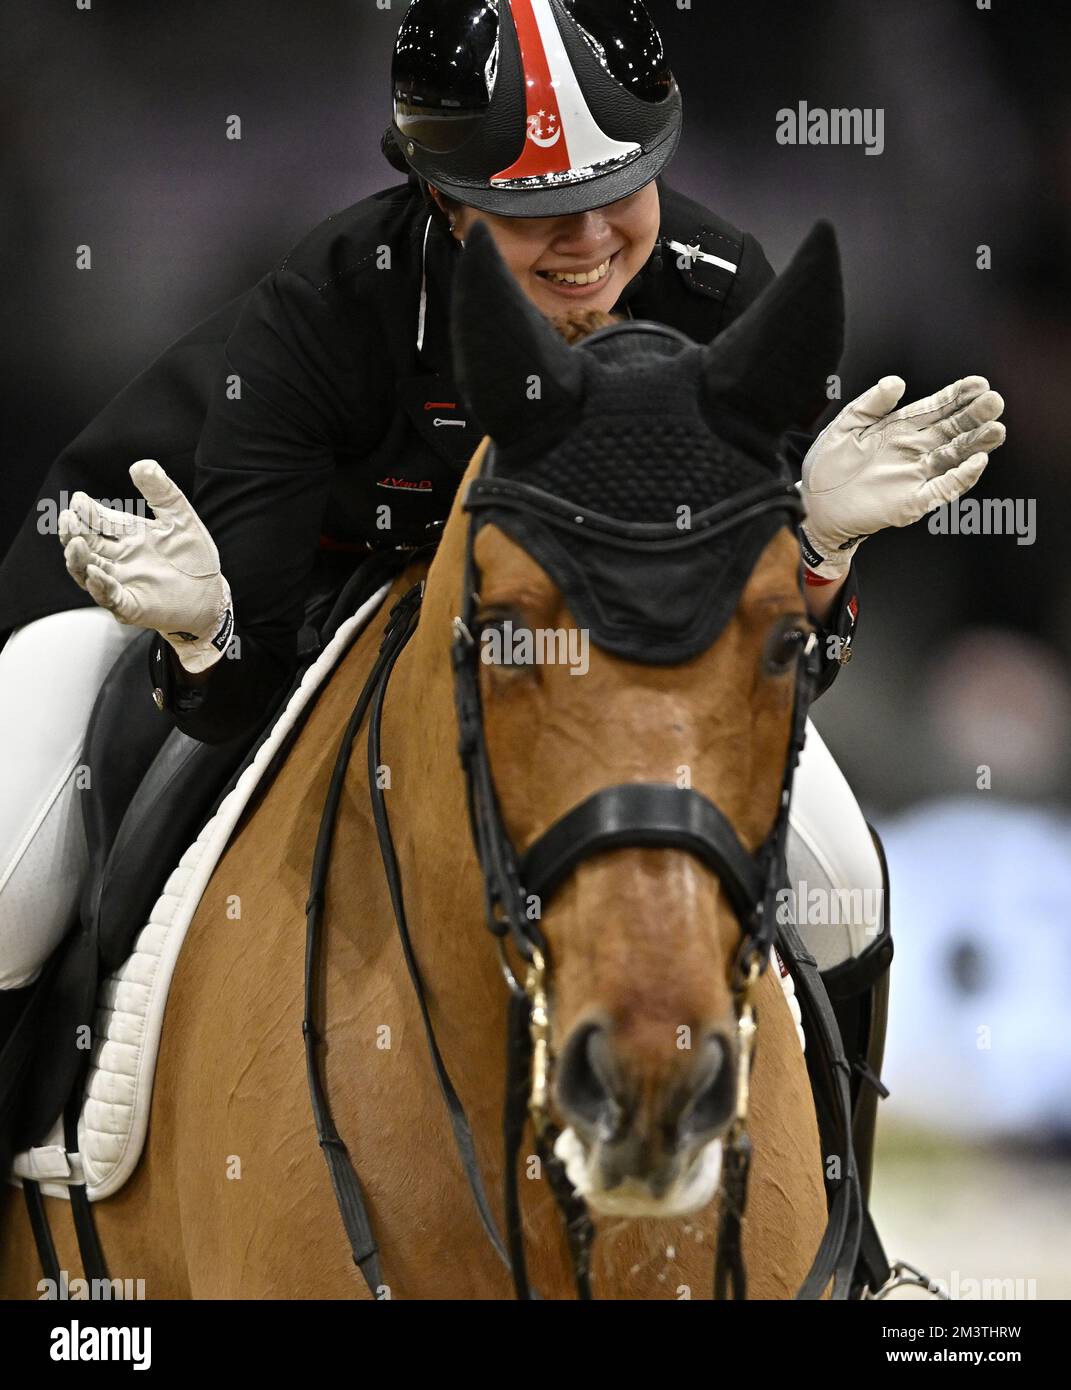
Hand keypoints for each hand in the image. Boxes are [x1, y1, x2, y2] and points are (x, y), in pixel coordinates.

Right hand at [59, 459, 233, 674]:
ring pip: (88, 570)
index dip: (87, 511)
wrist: (211, 593)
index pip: (99, 520)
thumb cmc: (193, 556)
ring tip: (74, 544)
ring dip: (79, 559)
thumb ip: (162, 493)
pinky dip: (100, 587)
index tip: (79, 500)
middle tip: (67, 519)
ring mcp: (121, 581)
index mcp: (127, 534)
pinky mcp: (130, 605)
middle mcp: (118, 557)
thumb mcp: (181, 518)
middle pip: (86, 544)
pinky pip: (109, 597)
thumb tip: (141, 464)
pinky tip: (94, 574)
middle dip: (73, 532)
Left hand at [800, 375, 1005, 579]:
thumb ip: (870, 404)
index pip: (935, 408)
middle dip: (974, 417)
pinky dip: (960, 477)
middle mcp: (913, 450)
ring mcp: (914, 476)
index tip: (978, 384)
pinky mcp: (912, 501)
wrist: (813, 505)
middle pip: (951, 431)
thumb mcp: (845, 426)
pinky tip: (976, 463)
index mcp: (899, 428)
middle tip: (994, 402)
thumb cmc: (827, 466)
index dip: (956, 396)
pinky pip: (942, 489)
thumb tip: (896, 381)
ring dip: (976, 444)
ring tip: (996, 429)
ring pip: (953, 457)